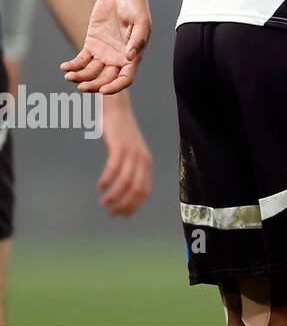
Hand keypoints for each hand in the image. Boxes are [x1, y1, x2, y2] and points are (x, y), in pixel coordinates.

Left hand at [61, 0, 150, 93]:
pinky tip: (65, 67)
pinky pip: (81, 60)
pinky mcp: (91, 44)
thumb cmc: (136, 6)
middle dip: (93, 85)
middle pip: (105, 79)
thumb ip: (138, 39)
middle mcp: (117, 57)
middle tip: (81, 86)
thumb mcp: (141, 21)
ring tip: (69, 76)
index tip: (104, 90)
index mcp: (133, 56)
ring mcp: (104, 52)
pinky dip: (73, 65)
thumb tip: (130, 57)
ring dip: (80, 77)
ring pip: (91, 72)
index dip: (115, 87)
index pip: (125, 78)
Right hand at [98, 92, 151, 215]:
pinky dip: (107, 179)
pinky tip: (100, 186)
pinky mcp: (120, 145)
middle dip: (124, 204)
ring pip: (125, 180)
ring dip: (114, 195)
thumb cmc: (121, 135)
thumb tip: (124, 189)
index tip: (122, 216)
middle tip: (111, 213)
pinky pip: (114, 167)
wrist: (117, 110)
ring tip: (104, 203)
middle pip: (136, 188)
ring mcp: (132, 151)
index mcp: (146, 163)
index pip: (144, 190)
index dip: (134, 205)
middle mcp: (142, 158)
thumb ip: (129, 168)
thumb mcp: (129, 153)